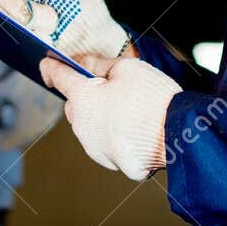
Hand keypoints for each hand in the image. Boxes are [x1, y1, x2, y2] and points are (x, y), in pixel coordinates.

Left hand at [39, 54, 180, 181]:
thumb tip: (83, 64)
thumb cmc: (153, 97)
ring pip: (90, 126)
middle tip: (112, 88)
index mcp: (82, 98)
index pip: (58, 77)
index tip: (47, 64)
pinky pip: (106, 144)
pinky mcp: (111, 161)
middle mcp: (82, 126)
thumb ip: (99, 64)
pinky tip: (135, 129)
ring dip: (101, 117)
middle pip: (75, 105)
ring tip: (131, 111)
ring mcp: (95, 147)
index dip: (52, 68)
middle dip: (86, 96)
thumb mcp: (127, 68)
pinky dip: (115, 136)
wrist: (179, 133)